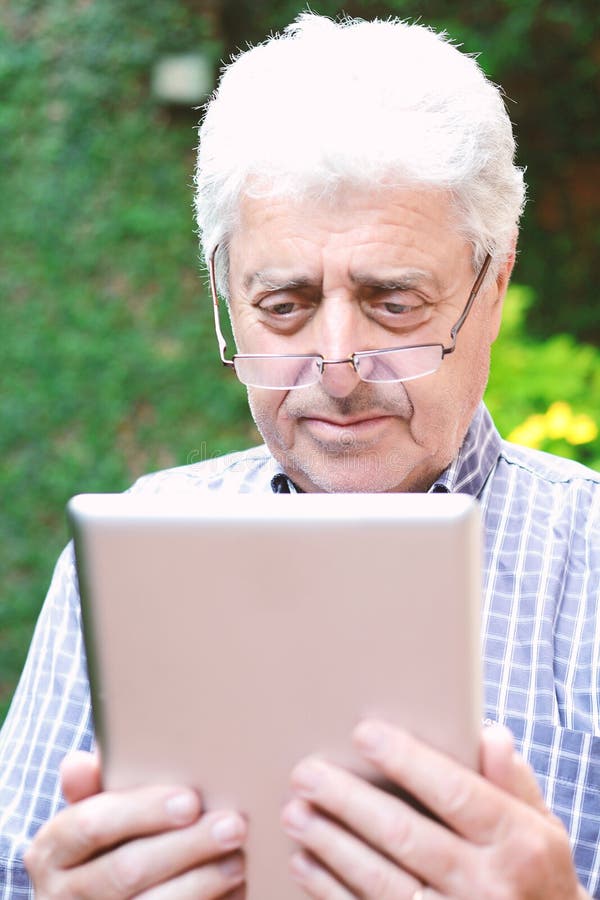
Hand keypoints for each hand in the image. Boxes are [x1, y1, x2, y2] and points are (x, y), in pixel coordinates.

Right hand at [25, 751, 246, 898]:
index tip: (191, 801)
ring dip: (200, 884)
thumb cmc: (102, 845)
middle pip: (126, 870)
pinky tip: (233, 892)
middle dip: (185, 847)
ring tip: (237, 860)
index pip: (93, 825)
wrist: (92, 899)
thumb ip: (92, 786)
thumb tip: (83, 760)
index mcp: (52, 850)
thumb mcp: (90, 812)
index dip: (143, 811)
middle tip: (233, 826)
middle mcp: (62, 894)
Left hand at [281, 721, 584, 898]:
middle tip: (307, 773)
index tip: (364, 733)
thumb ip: (512, 780)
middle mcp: (486, 884)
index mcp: (516, 841)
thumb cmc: (535, 873)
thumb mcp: (540, 824)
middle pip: (405, 836)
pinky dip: (331, 890)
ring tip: (296, 812)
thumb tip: (488, 734)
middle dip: (349, 802)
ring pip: (381, 882)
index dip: (407, 761)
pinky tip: (306, 863)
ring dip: (331, 845)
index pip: (454, 792)